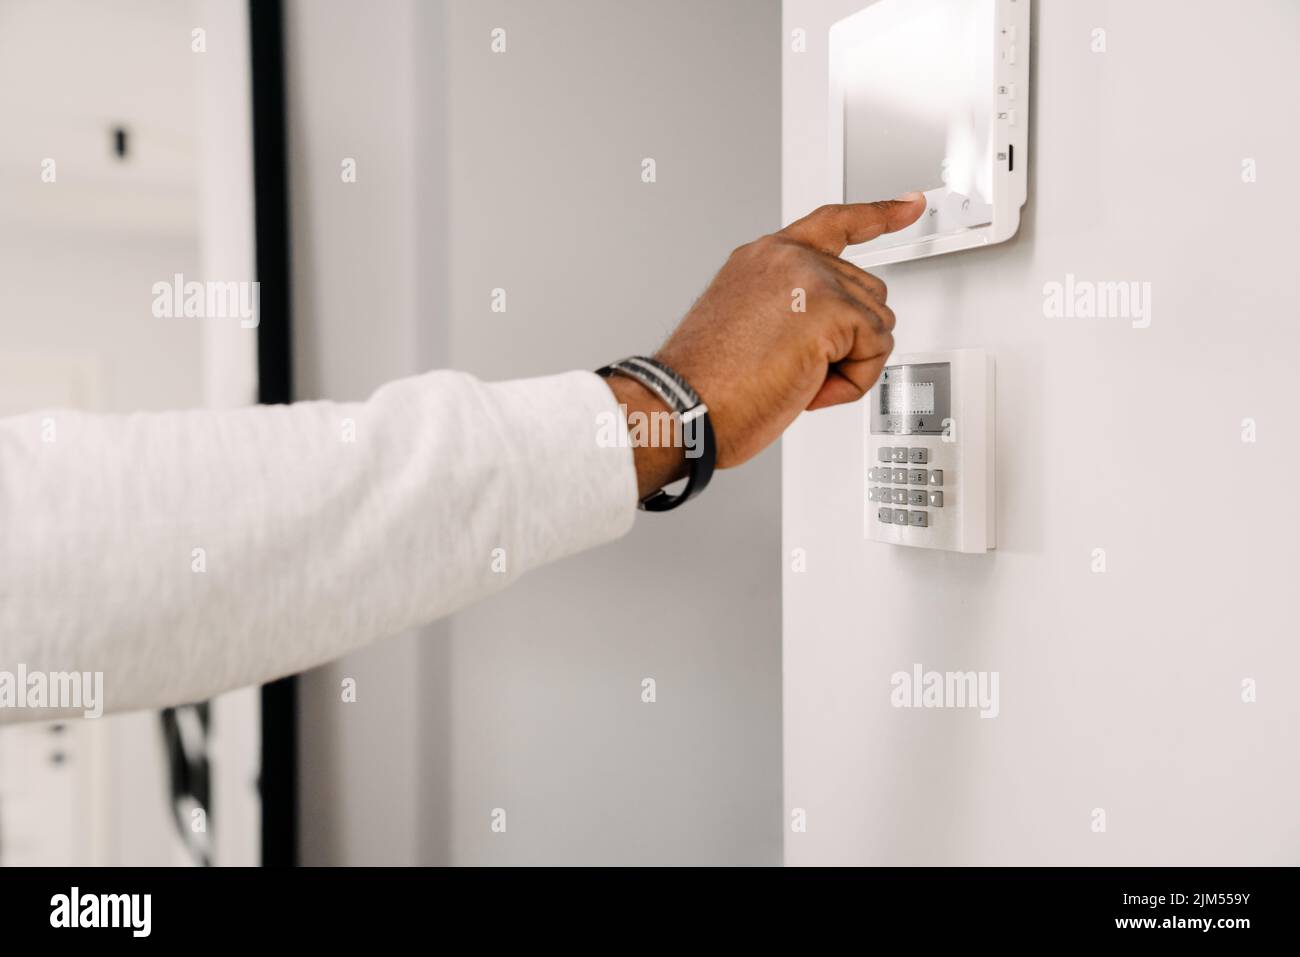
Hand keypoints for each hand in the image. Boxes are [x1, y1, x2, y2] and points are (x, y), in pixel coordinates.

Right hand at [645, 196, 924, 478]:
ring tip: (797, 381)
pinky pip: (876, 348)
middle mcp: (786, 259)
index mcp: (762, 260)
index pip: (832, 224)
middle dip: (847, 341)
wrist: (685, 406)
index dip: (877, 215)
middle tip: (798, 372)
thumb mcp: (748, 329)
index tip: (910, 206)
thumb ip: (793, 311)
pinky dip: (853, 380)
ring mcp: (810, 278)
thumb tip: (836, 335)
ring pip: (876, 322)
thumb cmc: (704, 386)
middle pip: (865, 292)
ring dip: (850, 364)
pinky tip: (810, 388)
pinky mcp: (830, 307)